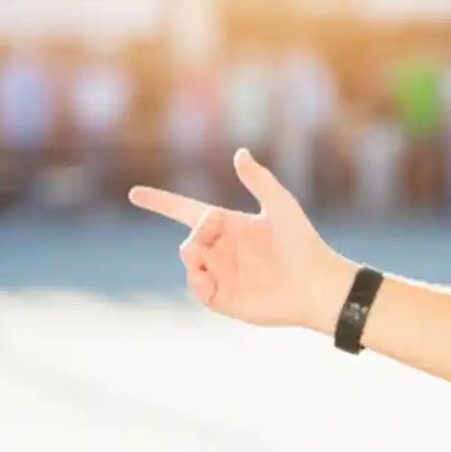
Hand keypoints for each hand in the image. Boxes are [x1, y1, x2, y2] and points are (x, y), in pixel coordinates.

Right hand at [128, 149, 356, 332]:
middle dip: (196, 231)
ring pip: (189, 261)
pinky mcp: (223, 298)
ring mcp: (221, 274)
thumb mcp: (281, 205)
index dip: (161, 202)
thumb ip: (258, 180)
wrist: (316, 283)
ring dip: (193, 254)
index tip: (134, 193)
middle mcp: (222, 248)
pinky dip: (197, 281)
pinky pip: (198, 289)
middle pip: (189, 236)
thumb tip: (239, 152)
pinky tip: (207, 277)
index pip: (187, 211)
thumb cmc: (302, 242)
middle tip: (212, 228)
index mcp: (231, 224)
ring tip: (206, 253)